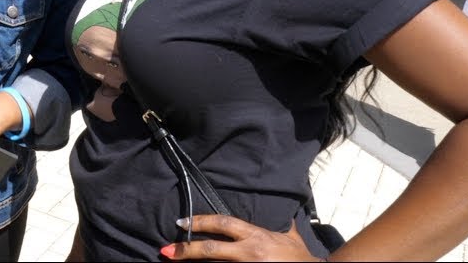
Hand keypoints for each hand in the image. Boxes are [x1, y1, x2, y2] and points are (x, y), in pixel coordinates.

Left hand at [161, 216, 318, 260]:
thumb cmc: (301, 258)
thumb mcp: (290, 237)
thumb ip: (280, 224)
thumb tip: (281, 209)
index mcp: (256, 236)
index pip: (222, 223)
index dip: (199, 221)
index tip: (181, 222)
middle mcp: (249, 252)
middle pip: (210, 249)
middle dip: (185, 250)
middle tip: (166, 251)